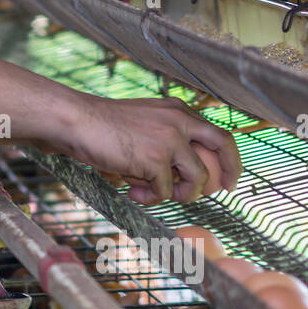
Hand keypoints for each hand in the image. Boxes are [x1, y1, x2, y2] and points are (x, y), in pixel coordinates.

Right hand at [50, 95, 241, 204]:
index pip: (217, 132)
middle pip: (223, 146)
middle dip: (229, 171)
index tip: (227, 175)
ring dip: (180, 194)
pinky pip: (164, 191)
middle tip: (222, 191)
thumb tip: (179, 174)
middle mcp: (179, 122)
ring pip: (196, 178)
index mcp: (177, 111)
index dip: (228, 156)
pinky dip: (150, 198)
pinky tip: (132, 191)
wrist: (78, 122)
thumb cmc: (102, 125)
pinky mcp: (155, 160)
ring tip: (154, 194)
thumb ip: (165, 138)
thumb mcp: (144, 121)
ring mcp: (169, 140)